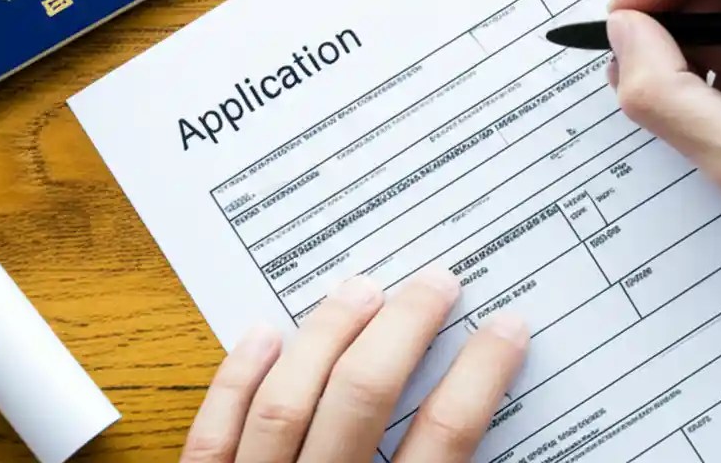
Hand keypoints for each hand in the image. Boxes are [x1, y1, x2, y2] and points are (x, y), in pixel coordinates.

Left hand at [179, 268, 528, 462]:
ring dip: (326, 336)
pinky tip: (264, 334)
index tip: (507, 327)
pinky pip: (213, 436)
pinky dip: (236, 381)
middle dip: (404, 329)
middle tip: (435, 282)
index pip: (445, 437)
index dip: (481, 374)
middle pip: (363, 399)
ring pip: (287, 402)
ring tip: (362, 289)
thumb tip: (480, 405)